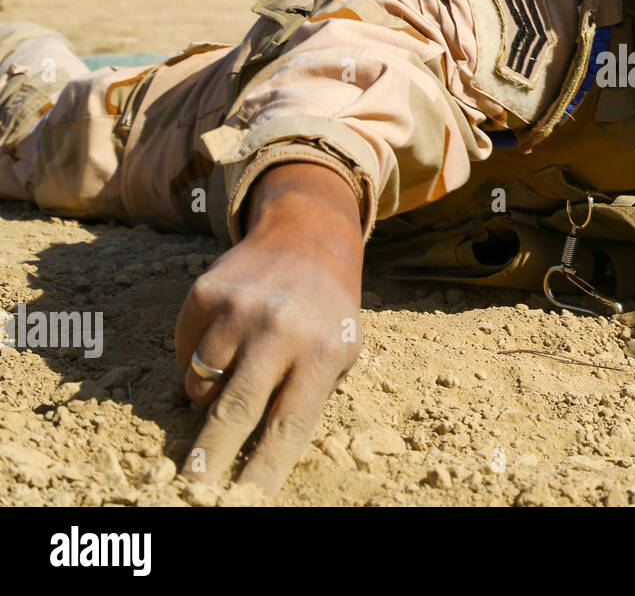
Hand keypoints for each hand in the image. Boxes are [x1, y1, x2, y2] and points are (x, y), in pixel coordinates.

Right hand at [173, 162, 363, 496]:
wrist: (306, 237)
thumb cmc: (327, 312)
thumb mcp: (341, 351)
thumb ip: (306, 396)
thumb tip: (257, 455)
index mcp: (322, 351)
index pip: (287, 428)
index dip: (262, 473)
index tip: (245, 503)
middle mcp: (279, 329)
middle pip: (234, 411)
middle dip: (209, 459)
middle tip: (191, 491)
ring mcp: (238, 309)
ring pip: (202, 384)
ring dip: (208, 399)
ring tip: (234, 381)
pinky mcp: (204, 294)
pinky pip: (187, 353)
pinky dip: (198, 363)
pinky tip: (226, 342)